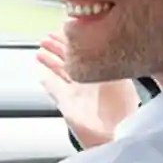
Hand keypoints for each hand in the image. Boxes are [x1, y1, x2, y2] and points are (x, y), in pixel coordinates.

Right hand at [37, 30, 138, 148]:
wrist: (115, 135)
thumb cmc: (123, 109)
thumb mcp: (121, 78)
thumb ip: (112, 63)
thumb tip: (106, 43)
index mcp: (103, 73)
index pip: (86, 51)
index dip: (75, 40)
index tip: (66, 27)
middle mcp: (90, 81)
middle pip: (71, 59)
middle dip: (58, 47)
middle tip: (46, 37)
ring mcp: (78, 93)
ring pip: (61, 72)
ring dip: (50, 61)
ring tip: (40, 51)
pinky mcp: (68, 105)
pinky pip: (54, 89)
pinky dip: (48, 81)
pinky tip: (41, 74)